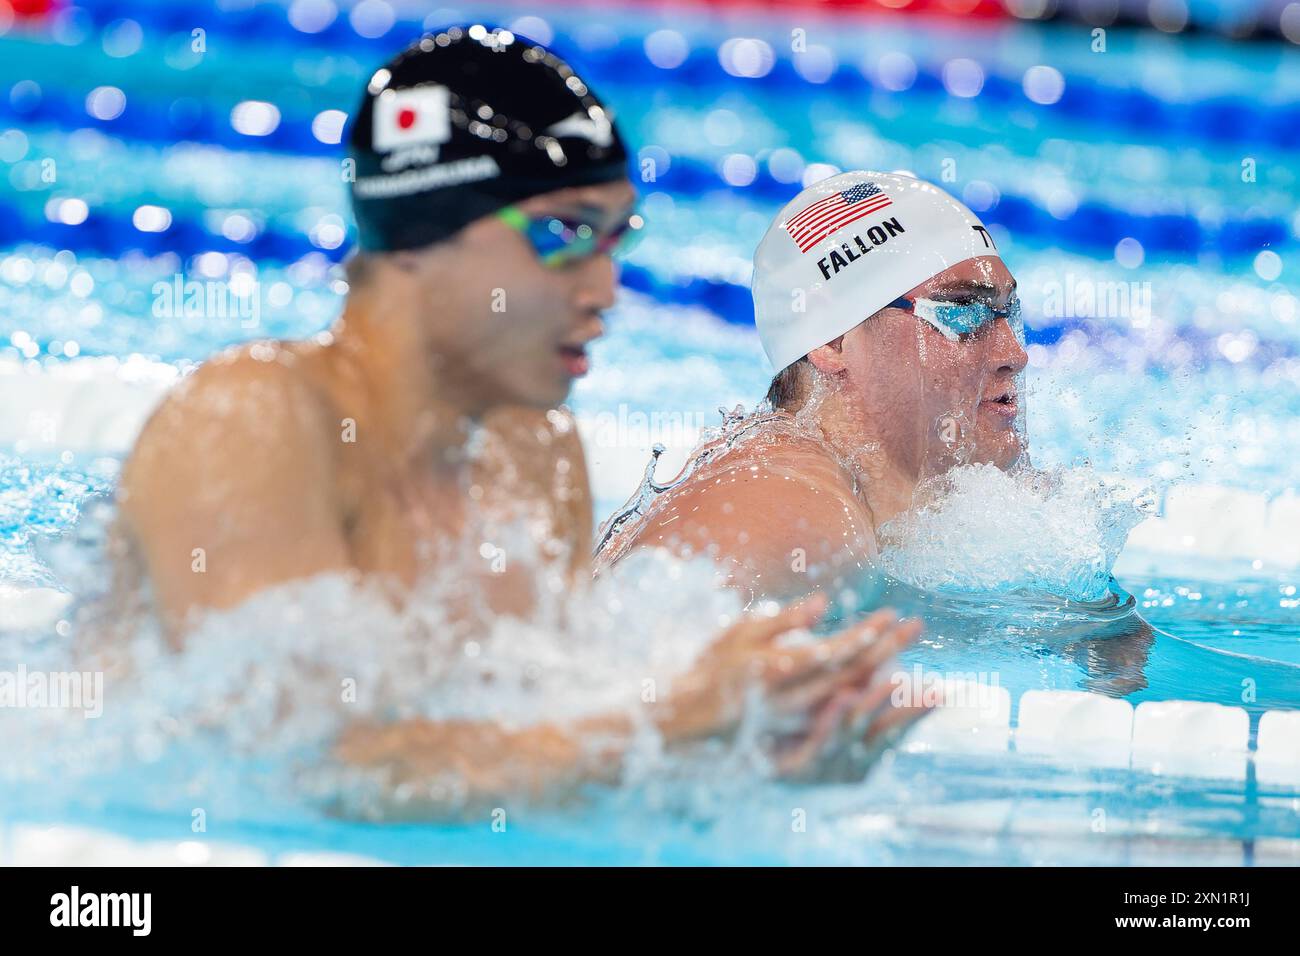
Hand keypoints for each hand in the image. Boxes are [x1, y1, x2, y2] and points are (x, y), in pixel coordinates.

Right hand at [655, 595, 927, 775]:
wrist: (688, 720)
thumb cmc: (712, 668)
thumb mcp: (740, 633)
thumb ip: (783, 620)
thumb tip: (823, 603)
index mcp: (778, 667)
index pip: (835, 649)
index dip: (867, 632)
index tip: (893, 614)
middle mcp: (794, 696)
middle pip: (853, 672)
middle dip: (888, 648)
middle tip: (916, 625)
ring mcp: (799, 718)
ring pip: (851, 696)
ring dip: (884, 674)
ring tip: (910, 650)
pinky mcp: (799, 730)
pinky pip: (841, 712)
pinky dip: (866, 696)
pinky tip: (886, 682)